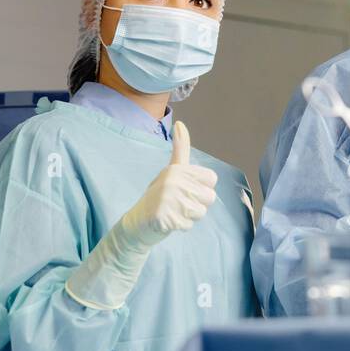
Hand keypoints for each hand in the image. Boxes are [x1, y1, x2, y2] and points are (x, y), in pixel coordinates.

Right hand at [66, 120, 218, 309]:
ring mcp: (168, 197)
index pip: (212, 179)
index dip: (202, 188)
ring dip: (189, 216)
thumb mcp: (171, 171)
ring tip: (173, 212)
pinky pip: (188, 224)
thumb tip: (180, 123)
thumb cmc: (159, 196)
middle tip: (178, 204)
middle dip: (197, 205)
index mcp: (177, 169)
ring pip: (201, 212)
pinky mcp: (164, 215)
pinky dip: (180, 227)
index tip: (186, 189)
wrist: (137, 223)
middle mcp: (173, 180)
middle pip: (210, 197)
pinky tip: (167, 221)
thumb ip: (180, 149)